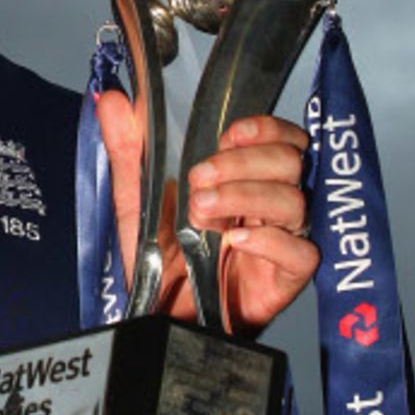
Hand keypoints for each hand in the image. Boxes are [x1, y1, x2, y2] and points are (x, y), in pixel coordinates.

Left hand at [97, 92, 317, 332]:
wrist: (155, 313)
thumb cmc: (158, 257)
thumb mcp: (136, 198)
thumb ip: (128, 150)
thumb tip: (111, 101)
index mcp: (247, 179)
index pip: (282, 138)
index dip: (263, 130)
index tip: (229, 136)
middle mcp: (271, 205)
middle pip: (291, 162)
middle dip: (244, 164)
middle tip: (199, 180)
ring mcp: (282, 240)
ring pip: (295, 202)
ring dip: (245, 198)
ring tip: (201, 212)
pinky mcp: (286, 279)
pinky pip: (302, 254)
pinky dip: (271, 242)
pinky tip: (235, 242)